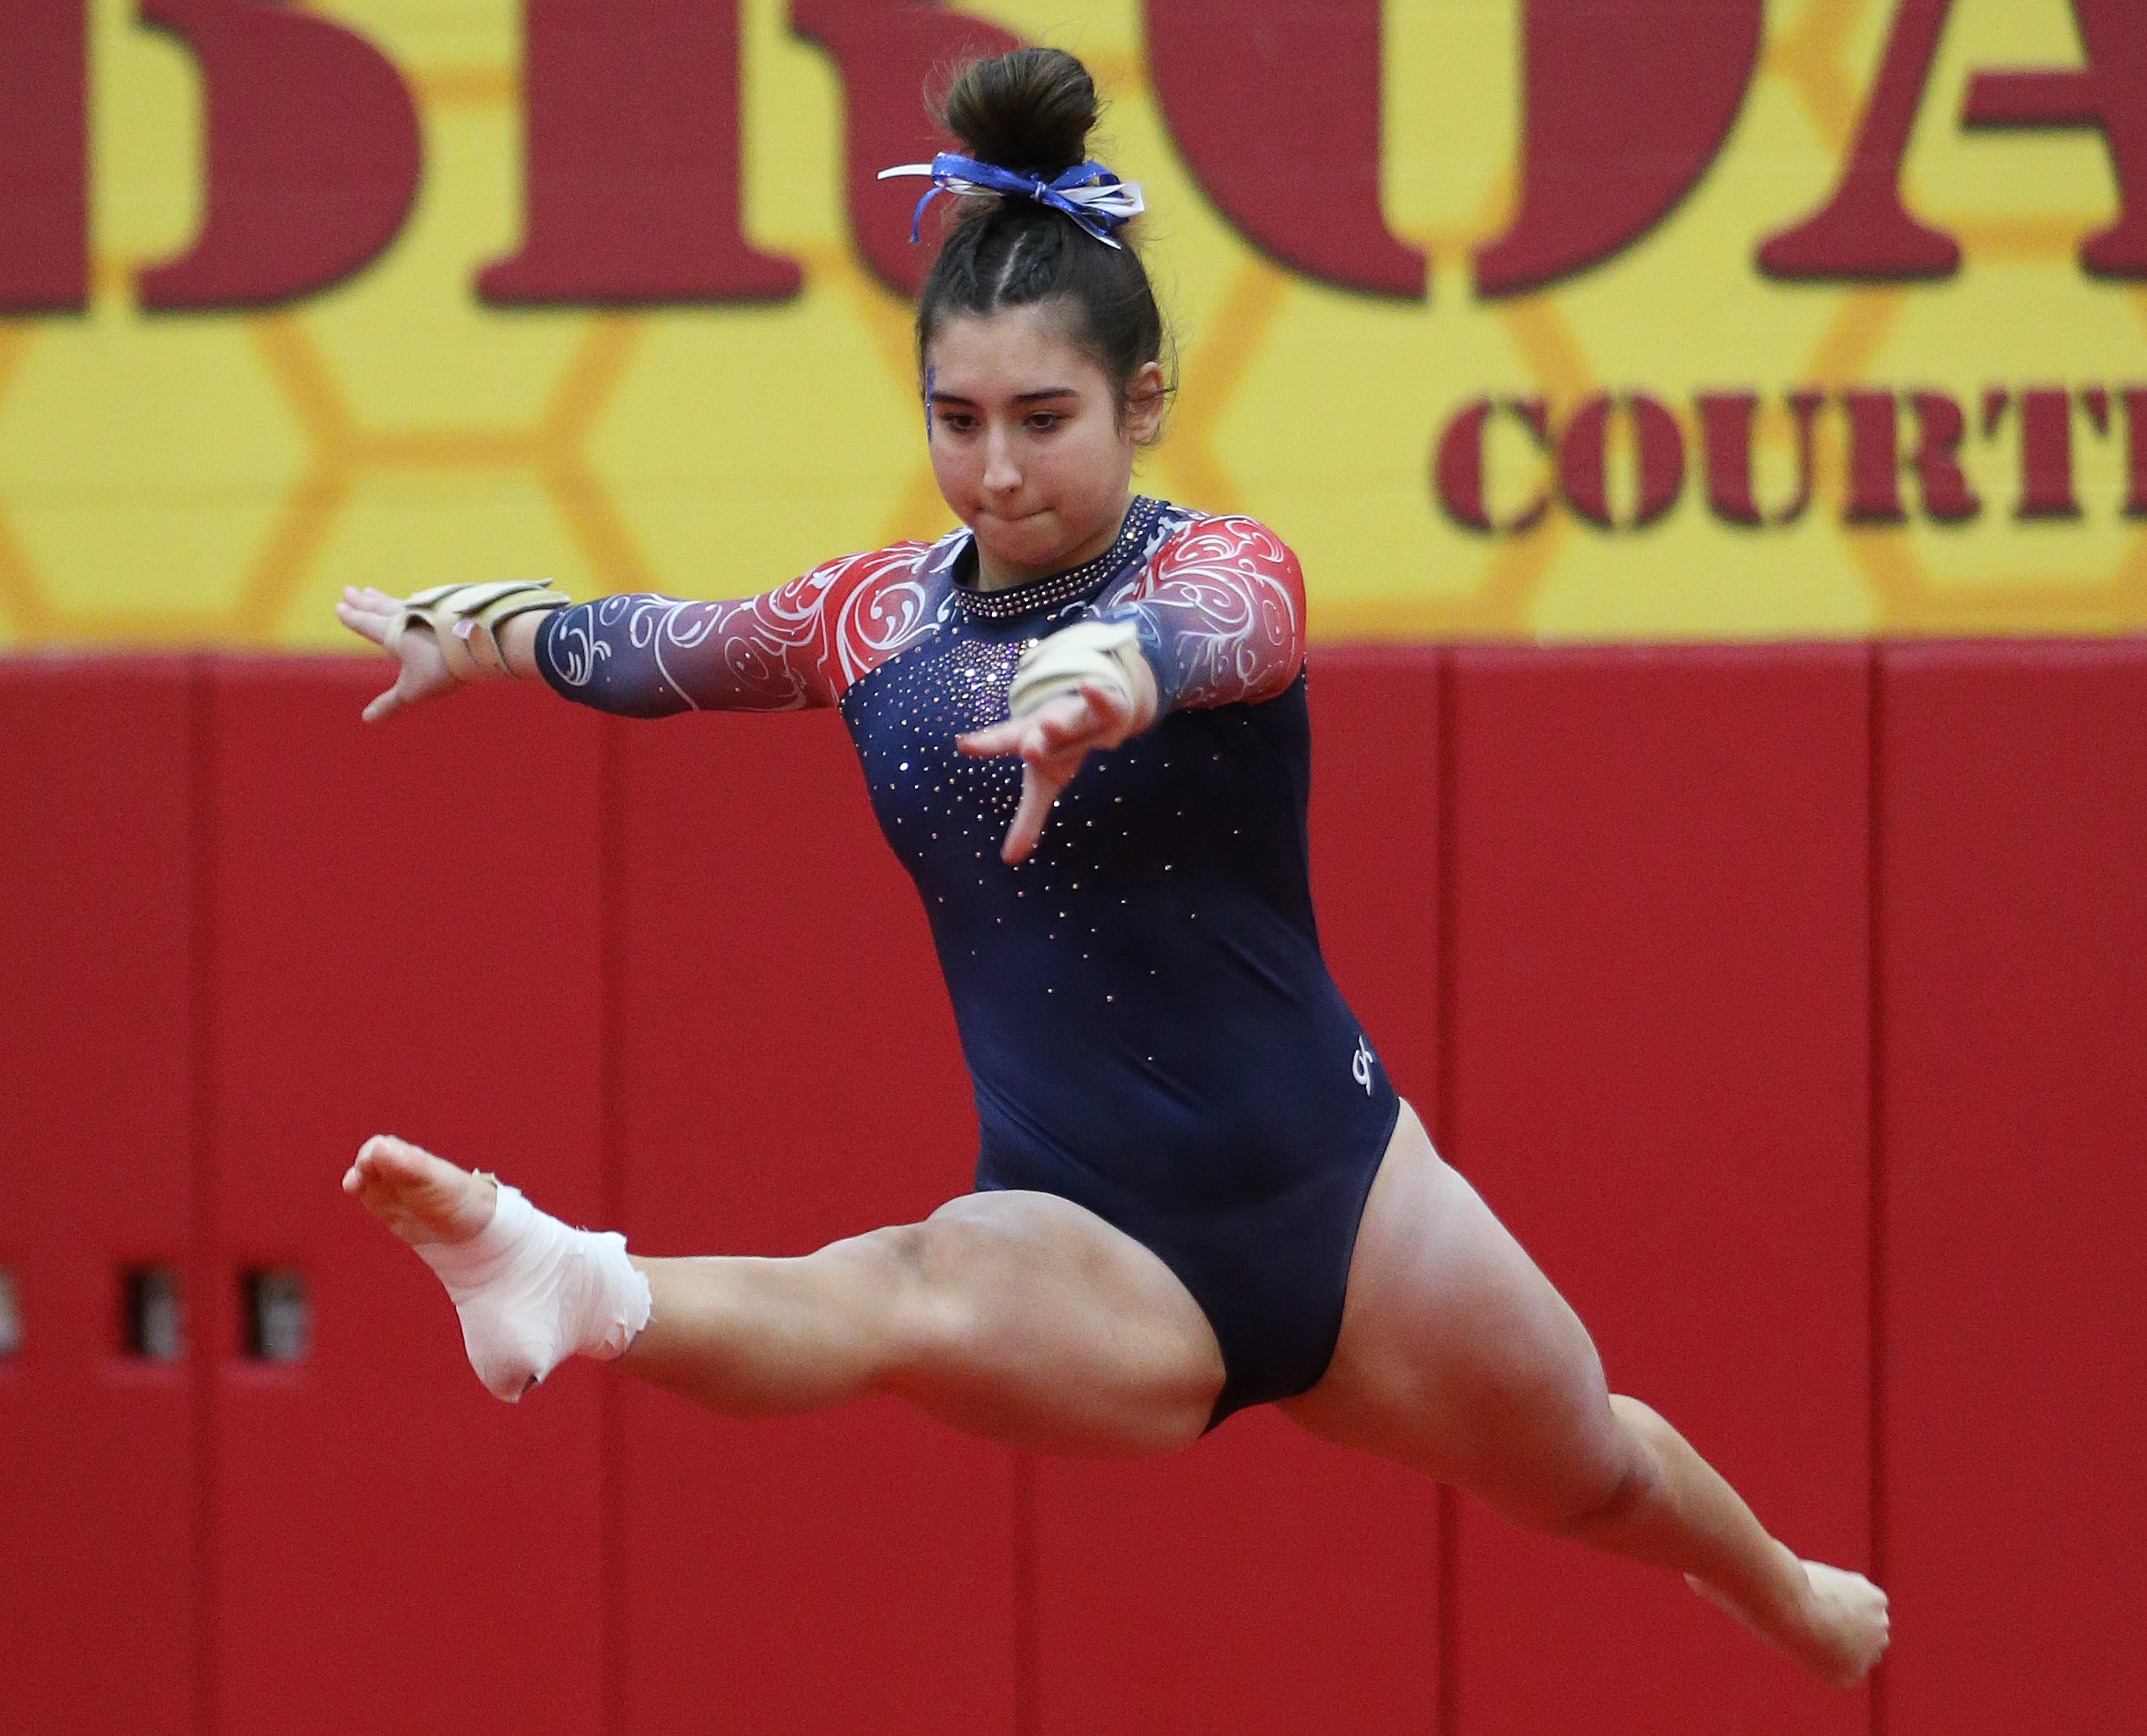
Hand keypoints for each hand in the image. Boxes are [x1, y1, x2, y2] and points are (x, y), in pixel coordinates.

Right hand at [335, 585, 460, 722]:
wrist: (477, 641)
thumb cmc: (441, 667)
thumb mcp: (413, 690)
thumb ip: (390, 704)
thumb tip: (367, 720)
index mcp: (393, 634)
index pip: (366, 624)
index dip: (352, 617)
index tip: (339, 606)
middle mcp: (408, 616)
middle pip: (380, 607)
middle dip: (363, 601)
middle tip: (349, 590)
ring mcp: (430, 608)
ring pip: (401, 602)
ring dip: (385, 598)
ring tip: (373, 591)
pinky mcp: (450, 605)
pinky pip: (427, 601)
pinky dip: (418, 599)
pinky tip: (421, 596)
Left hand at [957, 675, 1149, 863]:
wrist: (1101, 707)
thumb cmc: (1065, 748)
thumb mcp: (1046, 783)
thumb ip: (1028, 819)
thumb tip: (1009, 860)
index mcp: (1034, 740)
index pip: (1007, 741)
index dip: (987, 744)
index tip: (964, 744)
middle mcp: (1053, 725)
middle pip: (1046, 733)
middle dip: (1039, 740)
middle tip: (1027, 748)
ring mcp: (1081, 715)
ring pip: (1074, 716)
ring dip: (1064, 720)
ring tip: (1047, 722)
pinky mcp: (1109, 707)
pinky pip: (1105, 702)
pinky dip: (1099, 695)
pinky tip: (1088, 686)